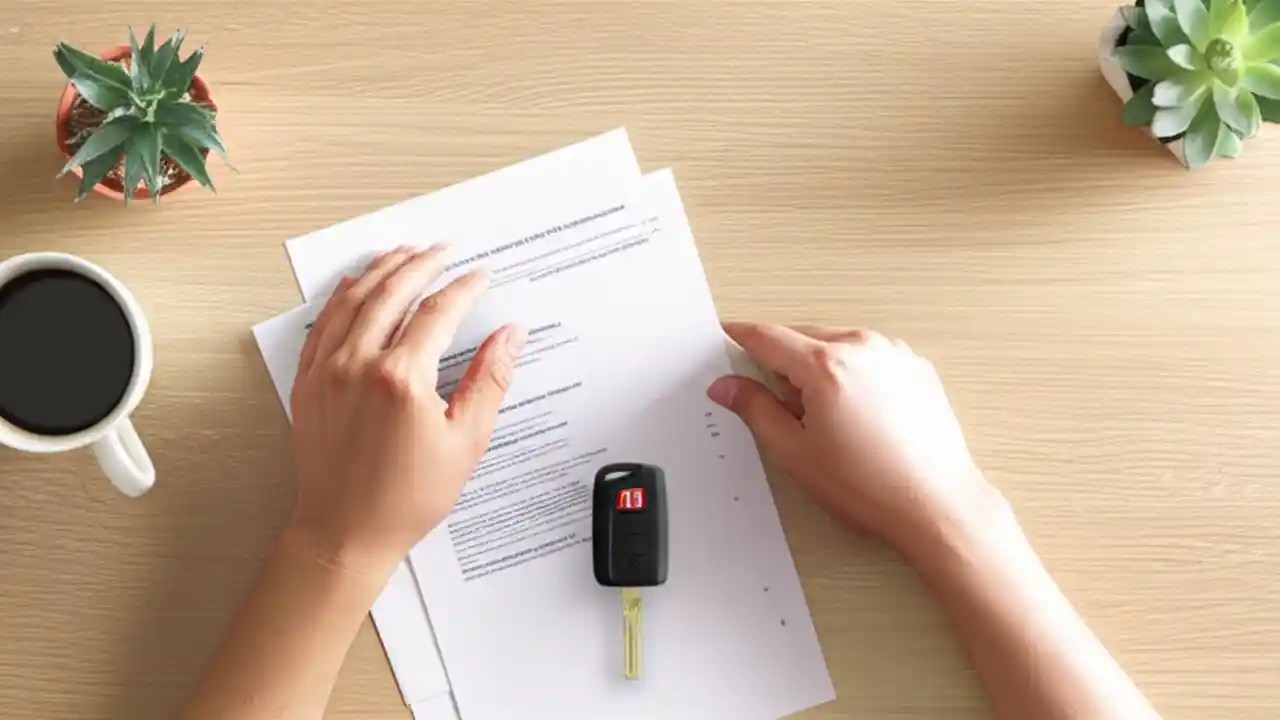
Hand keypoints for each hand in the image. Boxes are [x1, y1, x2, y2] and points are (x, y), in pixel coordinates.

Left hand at [288, 246, 524, 569]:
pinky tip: (355, 285)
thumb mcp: (464, 442)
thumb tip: (510, 336)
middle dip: (422, 263)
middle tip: (445, 250)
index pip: (439, 311)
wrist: (343, 533)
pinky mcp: (307, 383)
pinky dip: (341, 296)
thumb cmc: (404, 498)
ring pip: (353, 299)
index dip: (465, 287)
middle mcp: (358, 364)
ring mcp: (326, 370)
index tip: (481, 276)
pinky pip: (322, 324)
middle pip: (393, 292)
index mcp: (402, 378)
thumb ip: (489, 381)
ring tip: (405, 252)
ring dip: (381, 269)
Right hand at [707, 322, 1001, 554]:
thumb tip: (726, 386)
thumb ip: (755, 409)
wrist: (935, 504)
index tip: (727, 336)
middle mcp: (861, 347)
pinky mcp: (916, 367)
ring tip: (826, 418)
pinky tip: (857, 414)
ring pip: (837, 343)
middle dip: (783, 361)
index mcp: (825, 365)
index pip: (767, 337)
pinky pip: (869, 355)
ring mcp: (893, 354)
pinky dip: (852, 372)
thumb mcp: (794, 451)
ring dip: (819, 366)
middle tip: (782, 405)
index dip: (740, 336)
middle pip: (802, 336)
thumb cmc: (868, 486)